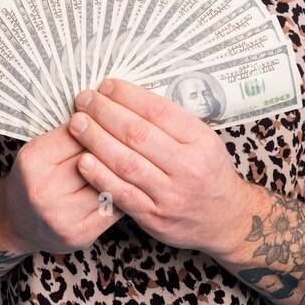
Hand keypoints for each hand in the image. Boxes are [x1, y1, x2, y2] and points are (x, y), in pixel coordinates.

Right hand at [0, 123, 121, 255]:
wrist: (16, 222)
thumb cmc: (33, 178)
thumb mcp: (40, 149)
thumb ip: (70, 135)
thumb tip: (111, 114)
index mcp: (34, 160)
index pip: (80, 133)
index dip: (99, 123)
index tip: (110, 117)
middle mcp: (45, 190)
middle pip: (98, 159)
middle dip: (115, 146)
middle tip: (130, 137)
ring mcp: (63, 217)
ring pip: (111, 184)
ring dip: (124, 171)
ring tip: (134, 159)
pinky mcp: (81, 235)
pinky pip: (115, 207)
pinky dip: (125, 193)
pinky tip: (129, 184)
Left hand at [68, 77, 255, 258]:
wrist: (227, 220)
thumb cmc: (210, 173)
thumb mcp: (205, 141)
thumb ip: (173, 123)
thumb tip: (129, 96)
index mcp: (201, 141)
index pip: (158, 110)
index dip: (127, 95)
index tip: (107, 85)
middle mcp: (187, 167)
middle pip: (137, 134)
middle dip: (105, 112)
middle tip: (84, 99)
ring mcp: (170, 194)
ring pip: (126, 162)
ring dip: (96, 140)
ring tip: (77, 123)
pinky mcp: (155, 217)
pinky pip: (122, 194)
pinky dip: (99, 176)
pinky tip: (82, 160)